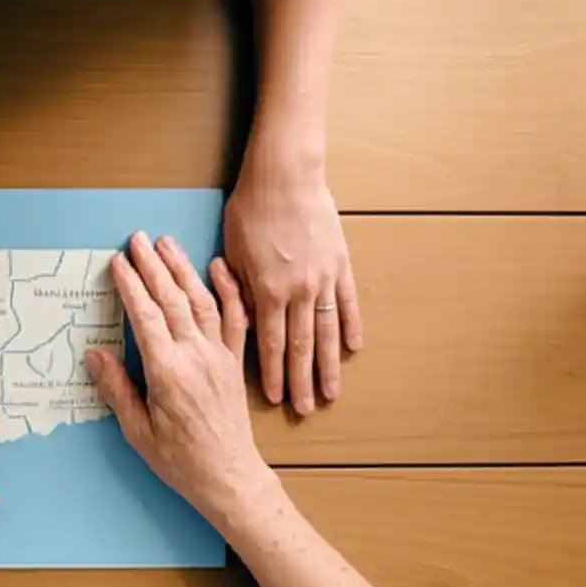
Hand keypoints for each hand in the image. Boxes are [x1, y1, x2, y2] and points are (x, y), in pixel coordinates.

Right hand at [85, 232, 272, 526]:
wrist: (228, 476)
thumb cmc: (179, 460)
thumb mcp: (137, 431)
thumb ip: (117, 389)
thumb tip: (94, 353)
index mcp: (168, 373)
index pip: (146, 316)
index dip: (130, 286)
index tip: (117, 262)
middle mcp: (196, 357)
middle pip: (172, 300)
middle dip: (152, 266)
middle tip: (136, 239)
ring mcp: (219, 356)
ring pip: (201, 301)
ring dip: (183, 268)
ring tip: (166, 243)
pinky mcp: (234, 361)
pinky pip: (235, 317)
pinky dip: (227, 289)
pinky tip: (217, 266)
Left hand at [223, 161, 362, 415]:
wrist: (285, 175)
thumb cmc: (250, 209)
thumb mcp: (232, 251)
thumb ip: (239, 289)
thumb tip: (241, 320)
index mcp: (266, 291)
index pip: (269, 344)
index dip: (272, 374)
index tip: (274, 400)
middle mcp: (297, 291)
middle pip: (301, 346)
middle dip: (301, 382)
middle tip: (304, 411)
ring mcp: (323, 278)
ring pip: (326, 331)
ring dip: (329, 365)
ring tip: (331, 394)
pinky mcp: (340, 263)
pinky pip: (347, 301)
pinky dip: (350, 326)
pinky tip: (353, 349)